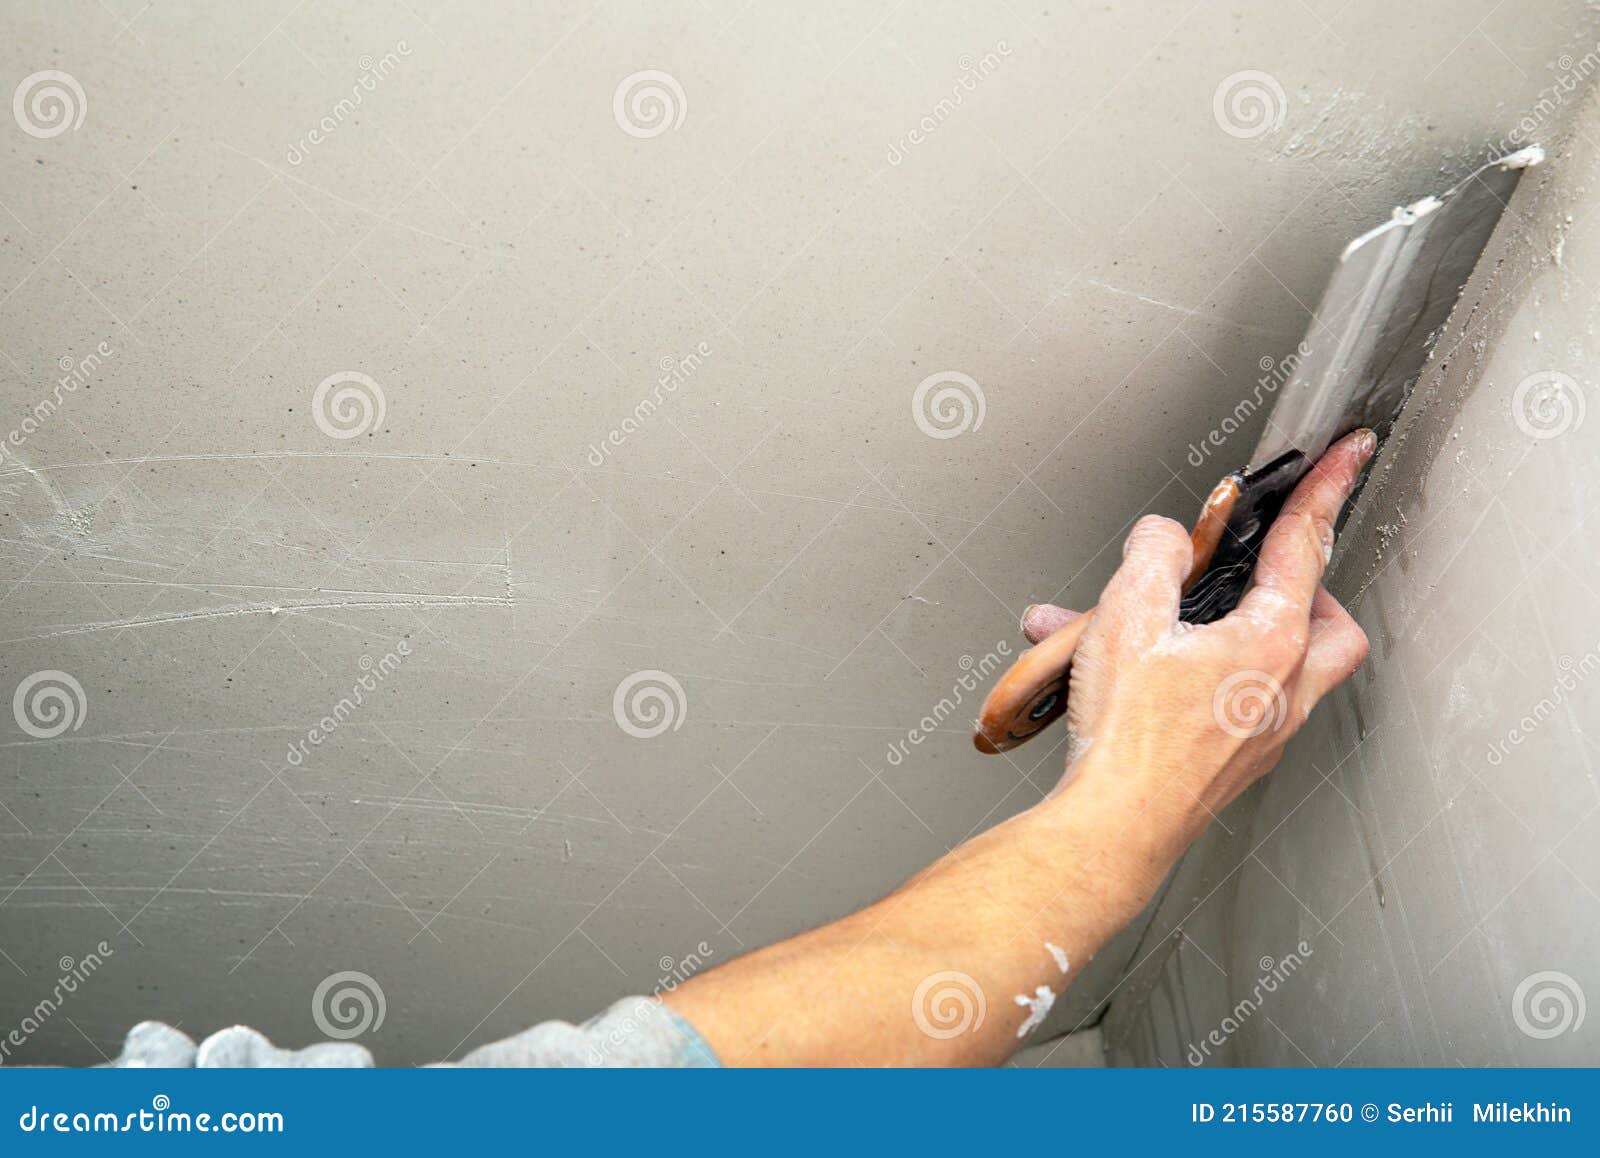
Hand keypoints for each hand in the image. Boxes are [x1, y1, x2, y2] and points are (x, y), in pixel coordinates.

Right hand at [1022, 429, 1376, 853]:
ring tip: (1154, 632)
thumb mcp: (1126, 616)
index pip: (1306, 547)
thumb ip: (1154, 557)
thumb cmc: (1127, 741)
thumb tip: (1165, 539)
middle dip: (1303, 589)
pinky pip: (1238, 705)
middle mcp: (1282, 691)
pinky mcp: (1233, 764)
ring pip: (1284, 669)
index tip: (1346, 457)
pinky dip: (1202, 679)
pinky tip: (1137, 682)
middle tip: (1257, 574)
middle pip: (1327, 624)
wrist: (1112, 828)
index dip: (1324, 491)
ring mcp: (1264, 733)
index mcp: (1270, 643)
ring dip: (1236, 637)